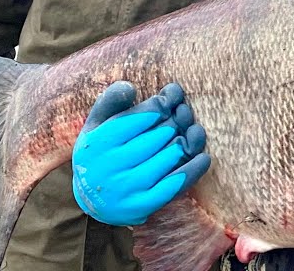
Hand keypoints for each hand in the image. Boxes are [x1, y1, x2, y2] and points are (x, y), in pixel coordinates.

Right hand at [71, 81, 210, 225]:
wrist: (91, 199)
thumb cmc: (99, 151)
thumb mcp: (96, 123)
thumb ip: (111, 100)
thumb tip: (131, 87)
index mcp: (99, 142)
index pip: (141, 117)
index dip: (162, 103)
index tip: (174, 96)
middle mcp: (110, 167)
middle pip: (158, 136)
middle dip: (175, 121)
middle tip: (183, 114)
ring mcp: (126, 188)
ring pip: (168, 158)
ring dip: (186, 141)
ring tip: (192, 131)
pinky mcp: (140, 206)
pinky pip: (172, 186)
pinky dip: (191, 171)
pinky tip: (203, 158)